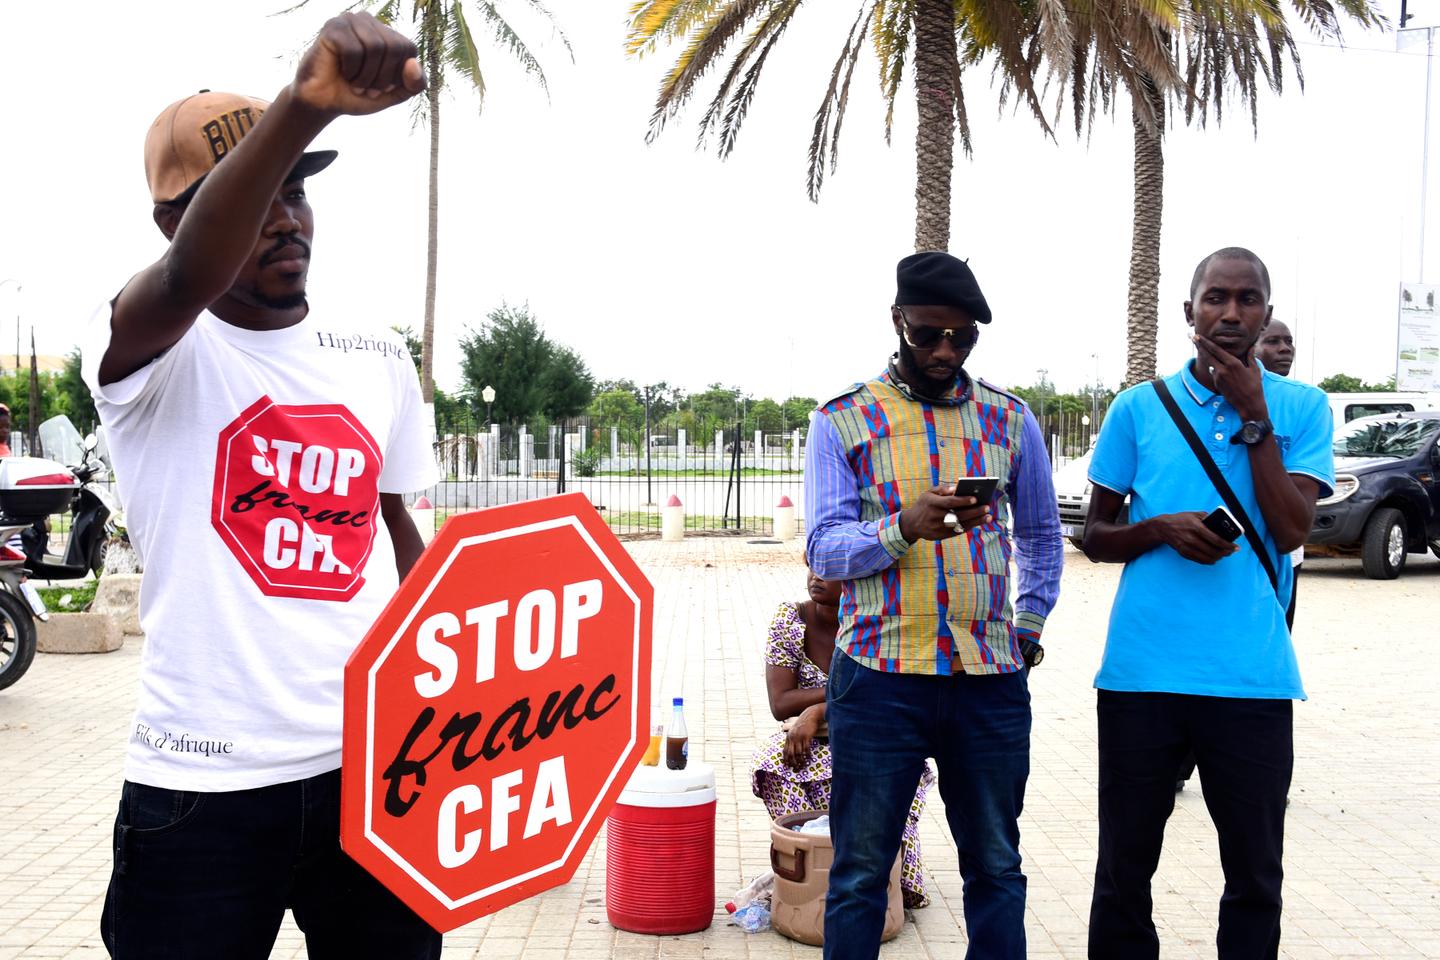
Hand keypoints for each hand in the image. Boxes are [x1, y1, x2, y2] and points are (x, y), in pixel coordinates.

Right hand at [291, 13, 424, 116]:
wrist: (323, 102)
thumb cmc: (357, 95)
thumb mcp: (393, 95)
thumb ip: (413, 85)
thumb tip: (414, 64)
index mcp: (388, 34)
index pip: (409, 49)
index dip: (398, 75)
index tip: (382, 87)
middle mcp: (370, 22)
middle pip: (394, 46)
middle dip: (382, 77)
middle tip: (366, 89)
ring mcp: (351, 21)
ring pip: (375, 47)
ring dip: (365, 76)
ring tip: (355, 83)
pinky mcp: (333, 27)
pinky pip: (353, 50)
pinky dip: (350, 70)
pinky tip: (342, 72)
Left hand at [782, 705, 822, 768]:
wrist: (811, 715)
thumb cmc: (804, 723)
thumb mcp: (795, 730)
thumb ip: (792, 738)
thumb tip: (792, 748)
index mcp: (789, 736)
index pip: (785, 750)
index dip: (786, 759)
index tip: (787, 765)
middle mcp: (792, 737)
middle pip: (791, 753)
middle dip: (793, 762)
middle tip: (796, 768)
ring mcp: (799, 737)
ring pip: (799, 752)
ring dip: (801, 760)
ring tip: (803, 765)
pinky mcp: (806, 736)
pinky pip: (806, 748)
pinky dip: (807, 754)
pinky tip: (809, 758)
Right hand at [898, 484, 991, 541]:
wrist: (911, 524)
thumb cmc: (924, 505)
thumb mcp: (928, 493)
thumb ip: (942, 489)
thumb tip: (956, 488)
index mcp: (932, 503)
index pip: (949, 502)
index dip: (962, 501)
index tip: (975, 498)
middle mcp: (935, 516)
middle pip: (957, 514)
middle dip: (974, 511)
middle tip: (987, 507)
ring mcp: (938, 528)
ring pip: (960, 525)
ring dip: (976, 521)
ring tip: (988, 517)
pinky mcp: (941, 536)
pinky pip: (958, 532)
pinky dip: (969, 527)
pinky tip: (978, 522)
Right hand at [1153, 511, 1239, 564]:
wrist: (1163, 527)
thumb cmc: (1181, 520)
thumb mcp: (1196, 515)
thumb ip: (1209, 519)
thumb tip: (1223, 527)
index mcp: (1197, 527)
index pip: (1217, 540)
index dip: (1228, 545)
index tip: (1236, 547)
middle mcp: (1191, 538)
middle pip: (1214, 551)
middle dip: (1226, 553)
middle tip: (1231, 551)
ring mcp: (1187, 547)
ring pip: (1208, 558)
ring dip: (1218, 558)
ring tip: (1223, 554)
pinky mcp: (1184, 553)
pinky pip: (1200, 560)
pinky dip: (1209, 561)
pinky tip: (1214, 558)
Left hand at [1193, 333, 1266, 421]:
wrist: (1249, 404)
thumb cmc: (1255, 386)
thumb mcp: (1254, 369)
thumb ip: (1250, 357)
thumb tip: (1252, 347)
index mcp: (1232, 363)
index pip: (1215, 350)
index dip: (1205, 342)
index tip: (1198, 336)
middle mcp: (1223, 369)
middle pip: (1207, 355)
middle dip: (1199, 345)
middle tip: (1192, 337)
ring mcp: (1218, 377)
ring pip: (1211, 365)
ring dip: (1210, 359)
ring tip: (1210, 355)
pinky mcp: (1216, 384)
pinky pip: (1215, 374)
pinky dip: (1217, 370)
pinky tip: (1226, 375)